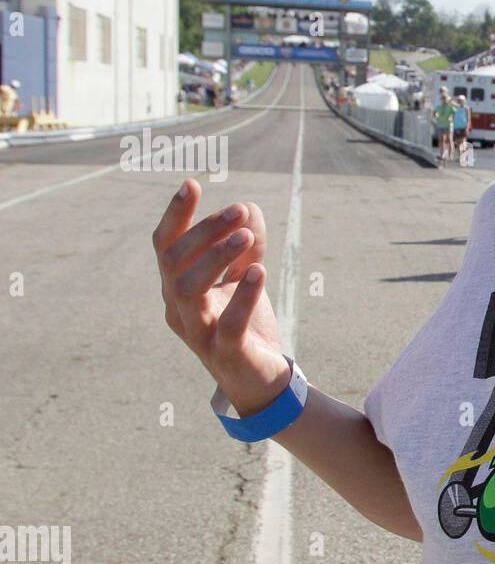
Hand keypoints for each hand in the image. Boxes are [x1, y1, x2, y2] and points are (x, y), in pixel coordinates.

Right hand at [153, 179, 290, 414]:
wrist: (260, 379)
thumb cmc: (244, 325)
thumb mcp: (246, 277)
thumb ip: (247, 246)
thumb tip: (250, 208)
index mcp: (176, 288)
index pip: (165, 246)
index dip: (175, 215)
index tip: (192, 183)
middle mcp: (178, 310)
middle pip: (174, 262)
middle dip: (205, 231)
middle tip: (239, 211)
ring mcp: (198, 334)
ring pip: (188, 290)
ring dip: (216, 257)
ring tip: (246, 236)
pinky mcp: (225, 354)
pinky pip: (227, 324)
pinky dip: (242, 296)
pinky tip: (259, 272)